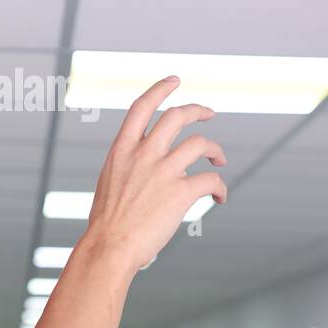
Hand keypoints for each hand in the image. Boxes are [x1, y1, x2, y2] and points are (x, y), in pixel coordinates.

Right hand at [81, 77, 227, 275]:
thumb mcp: (110, 183)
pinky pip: (211, 180)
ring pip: (199, 144)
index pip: (141, 107)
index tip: (174, 80)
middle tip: (209, 113)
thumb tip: (147, 171)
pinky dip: (220, 187)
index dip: (160, 89)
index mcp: (122, 150)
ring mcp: (163, 171)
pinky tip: (219, 197)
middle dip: (197, 110)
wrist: (109, 247)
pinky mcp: (180, 192)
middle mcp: (143, 154)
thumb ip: (129, 168)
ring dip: (215, 148)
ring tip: (219, 158)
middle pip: (177, 116)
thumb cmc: (107, 224)